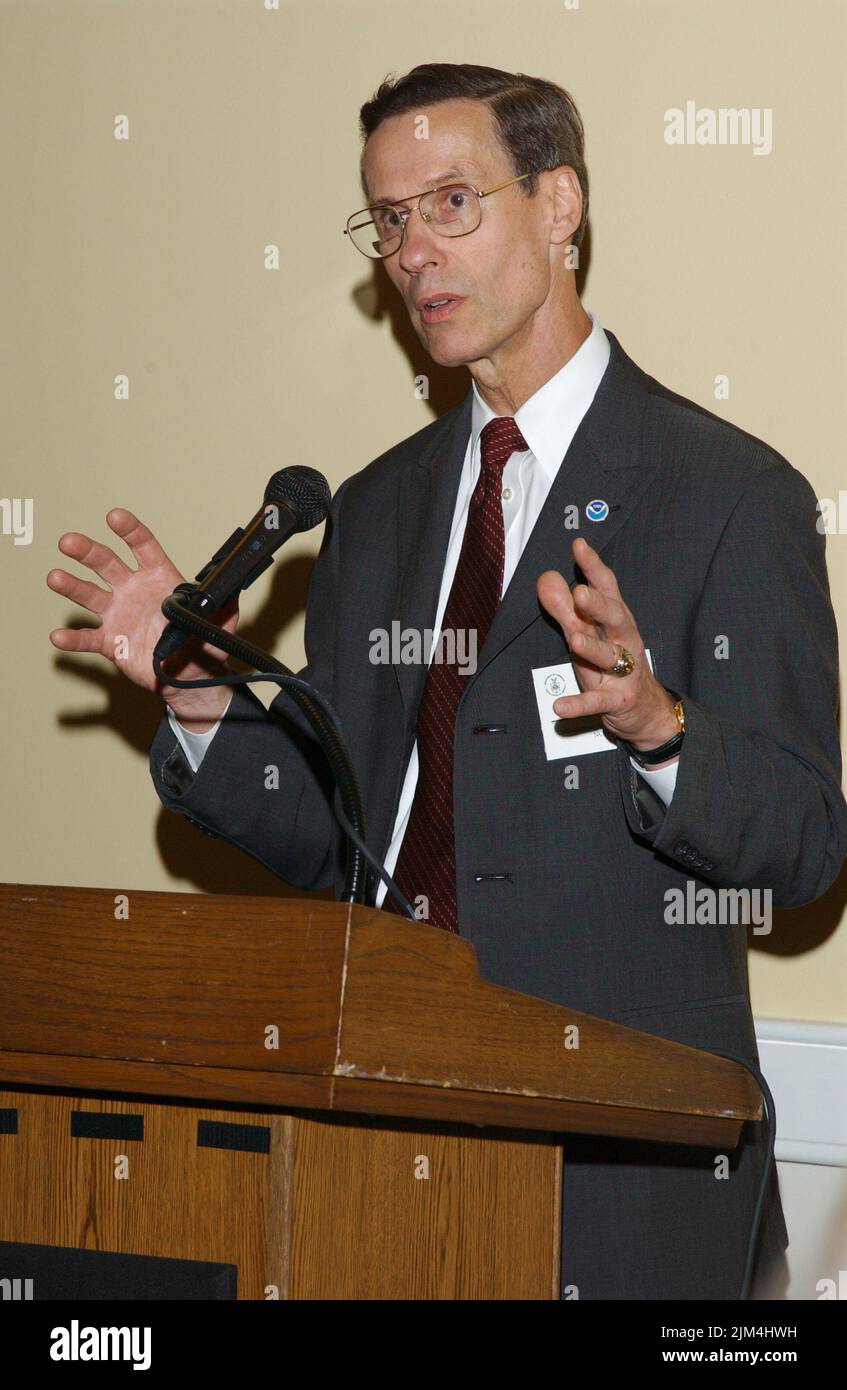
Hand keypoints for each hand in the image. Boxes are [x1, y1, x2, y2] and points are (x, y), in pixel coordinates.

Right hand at [47, 509, 238, 718]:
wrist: (190, 675)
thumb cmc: (203, 642)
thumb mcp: (221, 621)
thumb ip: (225, 603)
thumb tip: (235, 587)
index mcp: (159, 578)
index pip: (143, 547)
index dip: (130, 531)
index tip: (115, 516)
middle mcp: (133, 590)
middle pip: (107, 564)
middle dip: (87, 551)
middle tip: (68, 541)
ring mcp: (118, 614)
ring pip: (90, 595)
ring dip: (72, 586)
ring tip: (55, 577)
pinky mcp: (110, 642)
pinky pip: (88, 639)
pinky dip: (72, 638)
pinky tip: (58, 636)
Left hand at [537, 536, 679, 758]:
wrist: (646, 710)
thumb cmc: (614, 664)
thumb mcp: (589, 633)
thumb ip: (566, 608)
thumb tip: (547, 577)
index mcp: (617, 620)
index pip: (607, 588)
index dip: (593, 567)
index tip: (579, 546)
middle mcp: (624, 641)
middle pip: (615, 618)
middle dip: (599, 605)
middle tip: (580, 592)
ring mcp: (624, 672)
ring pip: (609, 657)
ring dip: (592, 648)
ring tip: (575, 639)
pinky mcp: (618, 700)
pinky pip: (597, 702)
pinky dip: (580, 704)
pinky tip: (560, 706)